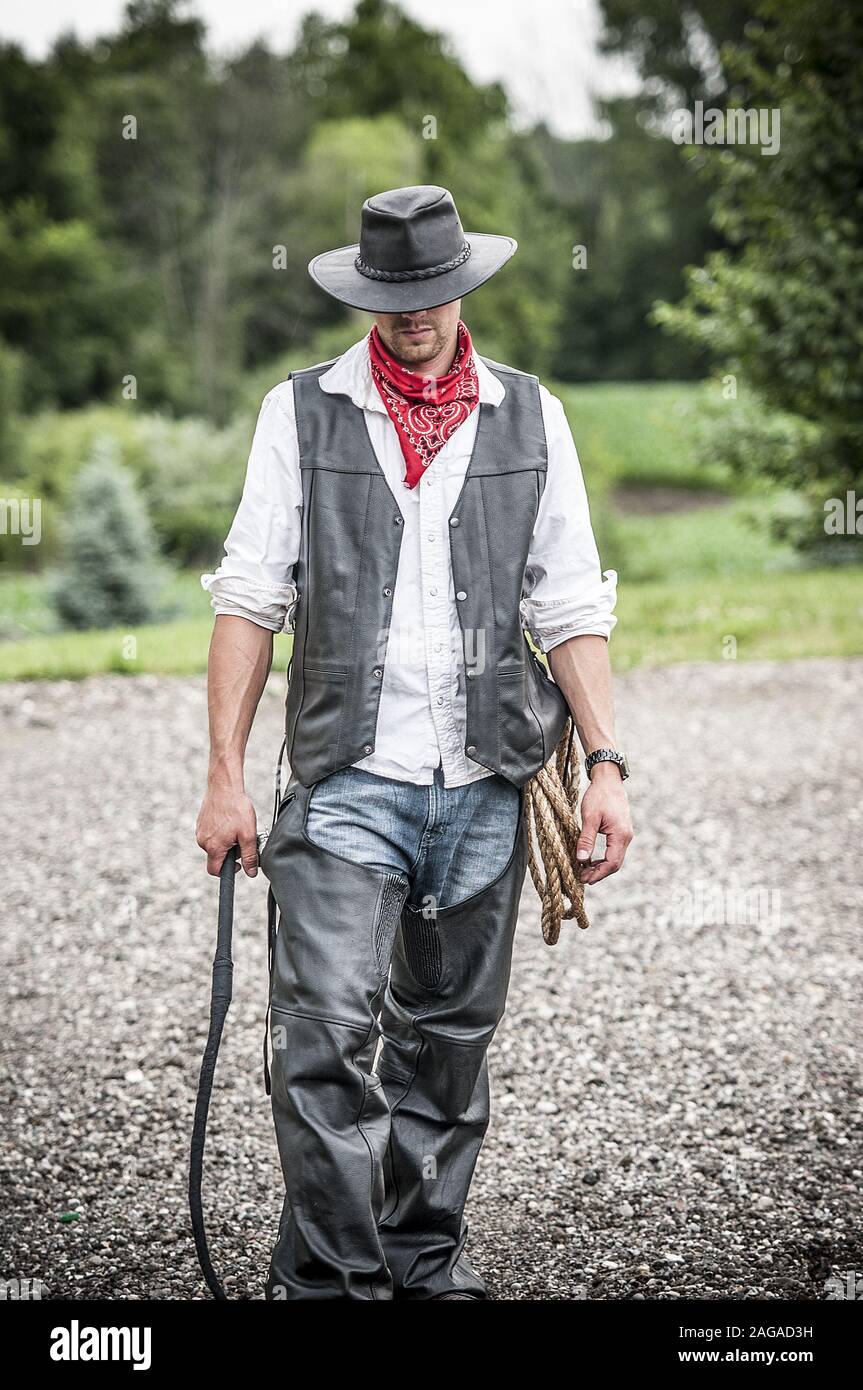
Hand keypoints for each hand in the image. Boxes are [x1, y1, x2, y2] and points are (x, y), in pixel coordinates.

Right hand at [196, 781, 258, 877]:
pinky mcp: (201, 822)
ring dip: (226, 841)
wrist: (224, 786)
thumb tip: (251, 873)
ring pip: (215, 845)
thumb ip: (249, 856)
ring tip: (236, 826)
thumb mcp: (248, 834)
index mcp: (213, 847)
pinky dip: (221, 832)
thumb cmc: (236, 808)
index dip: (228, 871)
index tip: (239, 863)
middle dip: (230, 852)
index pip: (215, 871)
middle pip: (217, 857)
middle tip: (242, 838)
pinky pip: (211, 834)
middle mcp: (203, 841)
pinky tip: (229, 820)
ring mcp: (200, 831)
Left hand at [575, 764, 633, 885]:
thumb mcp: (589, 817)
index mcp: (620, 835)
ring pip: (615, 858)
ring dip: (601, 867)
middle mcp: (626, 837)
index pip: (612, 863)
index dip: (598, 874)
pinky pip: (614, 850)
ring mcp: (625, 834)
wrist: (609, 779)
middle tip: (582, 878)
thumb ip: (586, 839)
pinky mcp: (621, 831)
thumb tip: (581, 859)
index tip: (584, 879)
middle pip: (615, 863)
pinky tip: (592, 860)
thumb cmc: (599, 795)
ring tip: (585, 871)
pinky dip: (604, 858)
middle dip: (600, 873)